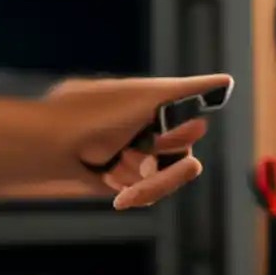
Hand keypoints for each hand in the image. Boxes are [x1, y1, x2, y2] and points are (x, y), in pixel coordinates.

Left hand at [44, 73, 232, 209]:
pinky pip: (151, 193)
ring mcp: (140, 159)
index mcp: (158, 109)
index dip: (180, 135)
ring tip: (115, 171)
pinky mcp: (128, 180)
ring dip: (145, 180)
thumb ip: (190, 91)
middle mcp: (151, 132)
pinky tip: (110, 179)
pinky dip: (134, 190)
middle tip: (132, 155)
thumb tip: (228, 82)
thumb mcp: (147, 96)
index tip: (158, 134)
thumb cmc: (91, 115)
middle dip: (159, 164)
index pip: (194, 127)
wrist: (47, 147)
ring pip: (169, 181)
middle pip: (184, 161)